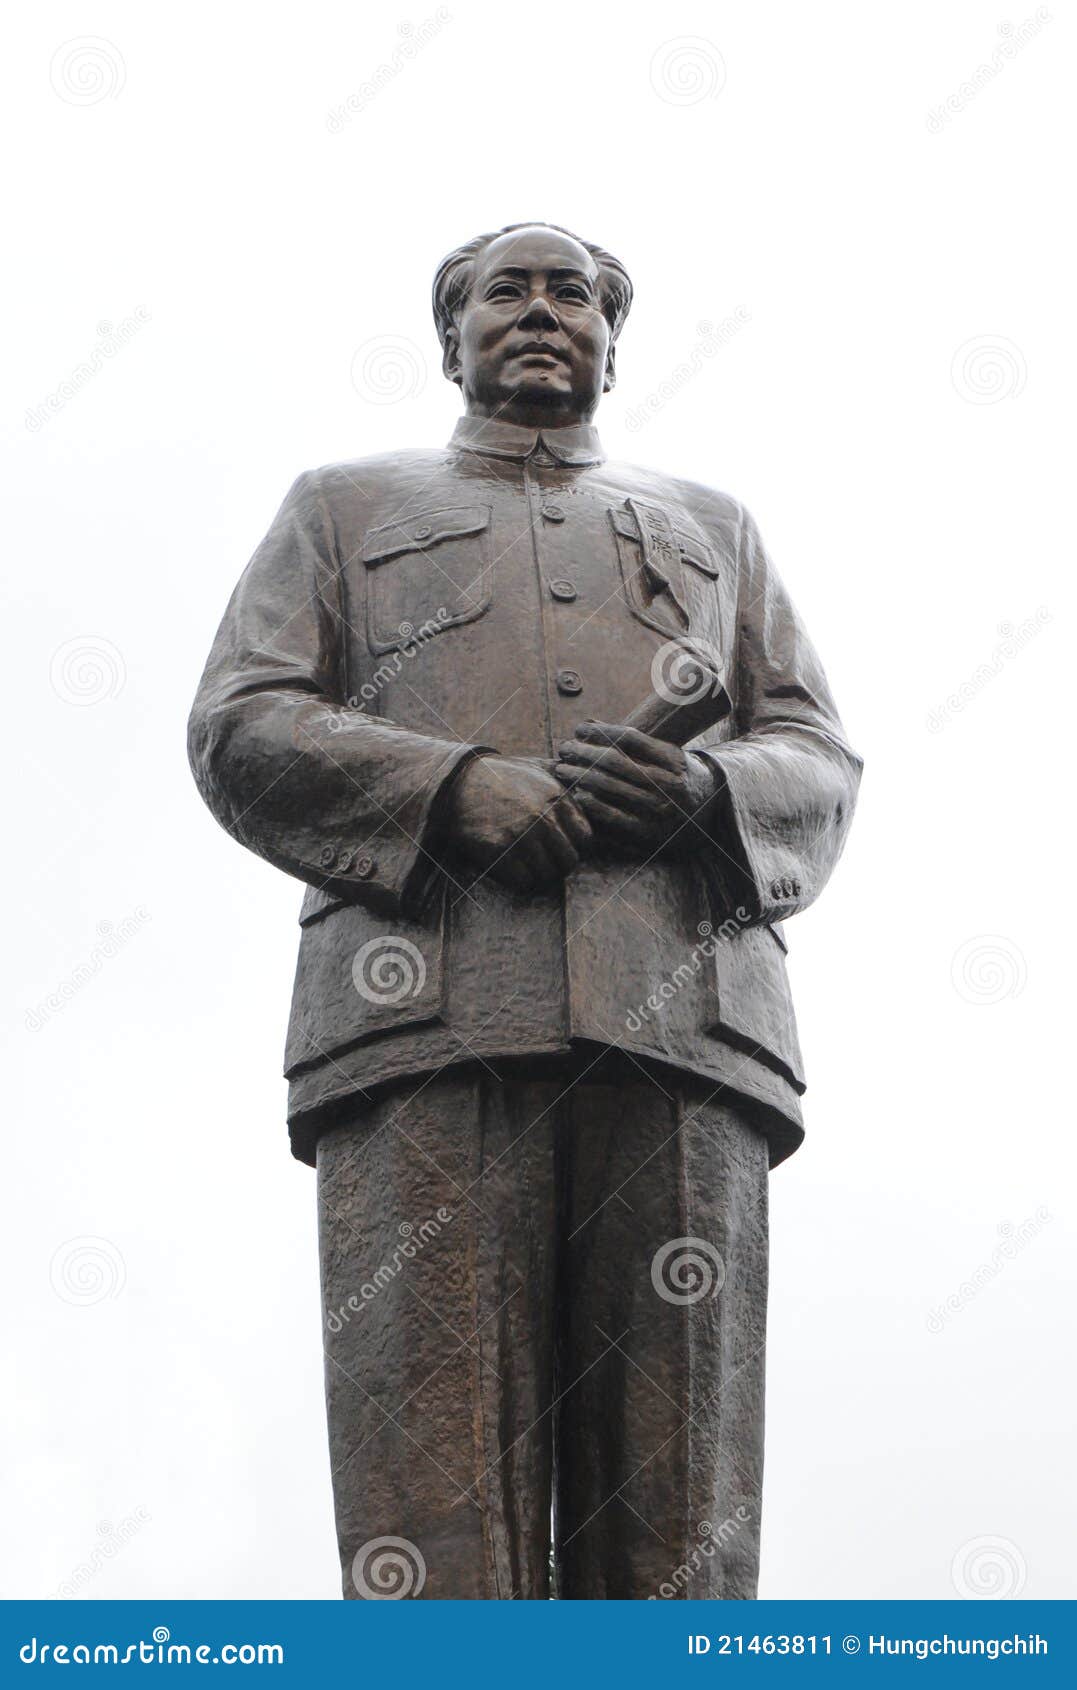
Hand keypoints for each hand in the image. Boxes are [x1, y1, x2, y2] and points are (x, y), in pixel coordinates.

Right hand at [445, 754, 592, 892]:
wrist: (459, 782)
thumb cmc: (501, 779)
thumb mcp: (538, 773)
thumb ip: (564, 790)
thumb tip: (590, 801)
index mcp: (558, 798)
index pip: (585, 838)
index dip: (574, 846)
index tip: (559, 847)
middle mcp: (544, 817)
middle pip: (569, 861)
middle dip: (558, 865)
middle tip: (543, 863)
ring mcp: (522, 834)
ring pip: (546, 874)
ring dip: (537, 875)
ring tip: (525, 865)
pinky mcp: (499, 850)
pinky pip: (522, 881)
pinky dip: (518, 880)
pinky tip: (510, 868)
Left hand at [554, 722, 714, 856]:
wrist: (708, 816)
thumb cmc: (678, 777)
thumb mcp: (668, 755)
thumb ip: (634, 742)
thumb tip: (590, 726)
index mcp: (674, 760)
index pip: (629, 739)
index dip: (599, 732)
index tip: (580, 729)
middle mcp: (668, 784)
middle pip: (615, 761)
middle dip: (583, 752)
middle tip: (564, 748)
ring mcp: (659, 810)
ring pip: (609, 786)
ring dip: (580, 775)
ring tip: (562, 769)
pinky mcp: (649, 834)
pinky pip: (612, 816)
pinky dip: (591, 804)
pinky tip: (577, 794)